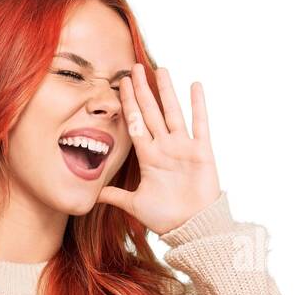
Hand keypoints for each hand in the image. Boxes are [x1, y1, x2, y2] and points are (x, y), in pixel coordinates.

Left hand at [96, 63, 221, 234]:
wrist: (192, 227)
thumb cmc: (166, 218)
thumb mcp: (135, 205)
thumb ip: (115, 196)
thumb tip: (92, 195)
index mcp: (148, 157)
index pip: (135, 123)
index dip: (128, 103)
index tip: (120, 83)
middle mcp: (164, 147)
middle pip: (151, 112)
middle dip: (142, 90)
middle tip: (134, 67)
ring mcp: (183, 147)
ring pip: (172, 112)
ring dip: (166, 91)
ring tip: (160, 69)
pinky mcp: (202, 152)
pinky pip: (200, 124)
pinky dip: (198, 105)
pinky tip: (195, 86)